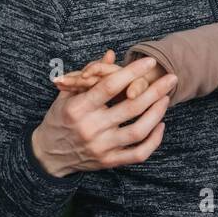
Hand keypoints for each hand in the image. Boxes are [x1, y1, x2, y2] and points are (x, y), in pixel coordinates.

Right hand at [31, 54, 177, 177]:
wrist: (47, 156)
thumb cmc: (58, 119)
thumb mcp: (67, 95)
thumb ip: (89, 74)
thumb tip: (110, 54)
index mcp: (78, 108)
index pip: (109, 86)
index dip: (131, 72)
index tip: (150, 62)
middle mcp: (90, 128)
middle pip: (130, 107)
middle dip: (154, 90)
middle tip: (171, 78)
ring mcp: (101, 147)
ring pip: (138, 131)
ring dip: (156, 114)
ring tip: (166, 99)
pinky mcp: (109, 162)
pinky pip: (138, 154)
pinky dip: (153, 141)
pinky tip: (160, 125)